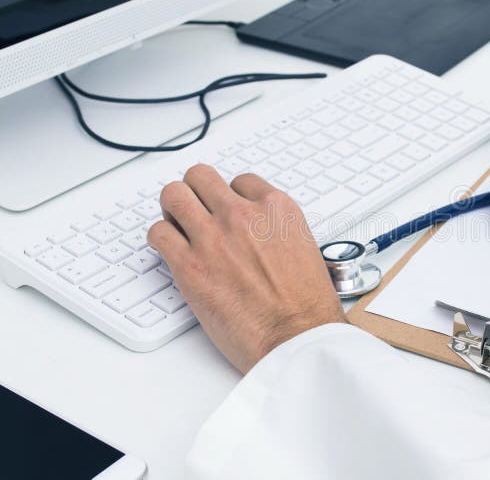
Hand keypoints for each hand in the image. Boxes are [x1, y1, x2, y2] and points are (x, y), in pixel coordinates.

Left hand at [147, 165, 345, 373]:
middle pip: (201, 177)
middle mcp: (243, 215)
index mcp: (276, 209)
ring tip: (178, 225)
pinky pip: (158, 233)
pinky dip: (161, 238)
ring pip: (173, 195)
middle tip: (196, 210)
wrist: (297, 337)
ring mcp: (213, 237)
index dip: (231, 197)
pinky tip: (172, 250)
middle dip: (196, 193)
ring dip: (173, 209)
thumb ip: (277, 230)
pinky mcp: (189, 265)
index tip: (228, 212)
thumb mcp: (305, 248)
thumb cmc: (307, 306)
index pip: (240, 181)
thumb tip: (260, 231)